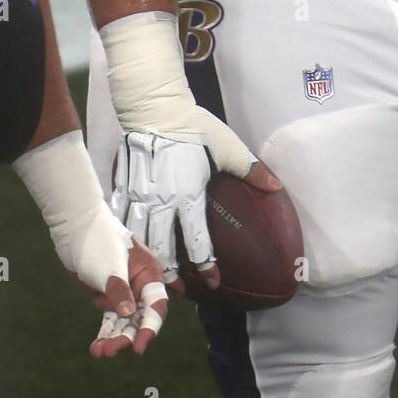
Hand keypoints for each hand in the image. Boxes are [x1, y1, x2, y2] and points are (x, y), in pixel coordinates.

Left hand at [88, 237, 168, 357]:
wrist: (75, 228)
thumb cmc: (98, 240)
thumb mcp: (110, 266)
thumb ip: (120, 290)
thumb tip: (129, 314)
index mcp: (148, 273)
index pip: (155, 305)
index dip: (149, 327)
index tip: (138, 347)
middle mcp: (139, 285)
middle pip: (138, 318)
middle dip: (125, 336)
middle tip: (110, 351)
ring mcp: (123, 291)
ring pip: (123, 322)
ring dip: (112, 338)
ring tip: (98, 352)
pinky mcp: (107, 295)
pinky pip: (109, 319)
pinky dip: (104, 332)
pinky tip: (95, 347)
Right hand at [112, 131, 280, 289]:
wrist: (154, 106)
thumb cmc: (192, 126)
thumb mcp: (227, 145)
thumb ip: (250, 169)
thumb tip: (276, 188)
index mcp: (188, 194)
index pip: (197, 240)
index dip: (206, 265)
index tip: (213, 281)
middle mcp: (161, 200)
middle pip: (163, 249)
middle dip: (170, 275)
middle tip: (180, 290)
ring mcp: (139, 195)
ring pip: (139, 240)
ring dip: (147, 262)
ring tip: (153, 278)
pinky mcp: (124, 186)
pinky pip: (120, 220)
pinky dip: (125, 238)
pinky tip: (128, 249)